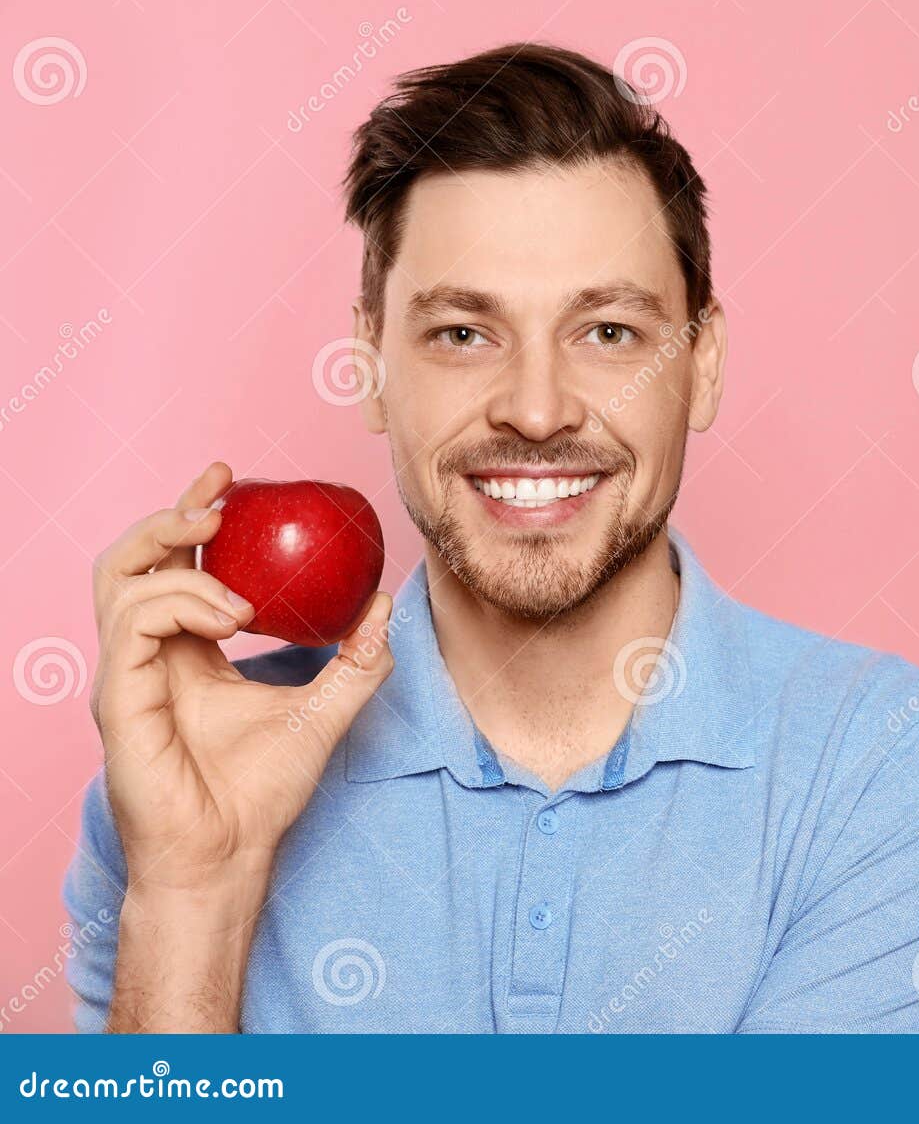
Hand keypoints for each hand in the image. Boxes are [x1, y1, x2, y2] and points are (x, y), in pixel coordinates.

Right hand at [90, 461, 393, 894]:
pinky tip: (230, 618)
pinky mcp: (118, 697)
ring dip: (185, 565)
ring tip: (241, 593)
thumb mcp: (326, 709)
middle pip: (133, 558)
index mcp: (185, 649)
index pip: (175, 563)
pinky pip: (134, 623)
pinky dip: (182, 603)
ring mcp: (126, 674)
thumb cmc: (263, 791)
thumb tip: (386, 605)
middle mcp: (147, 655)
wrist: (233, 852)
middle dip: (173, 514)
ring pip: (122, 579)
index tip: (234, 479)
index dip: (195, 513)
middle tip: (223, 496)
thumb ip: (356, 658)